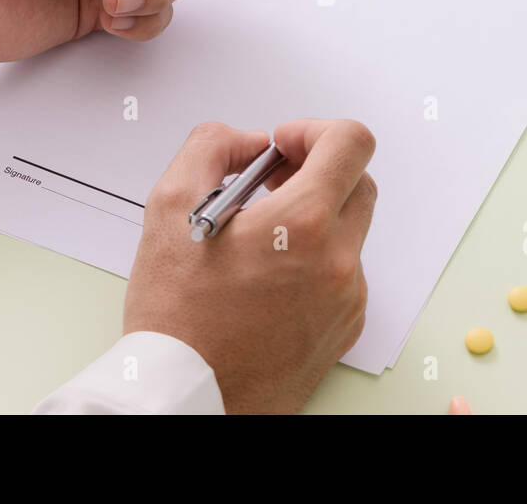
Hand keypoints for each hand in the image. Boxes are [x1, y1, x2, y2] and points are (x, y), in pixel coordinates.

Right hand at [124, 118, 377, 413]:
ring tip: (260, 240)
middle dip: (317, 172)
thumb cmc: (175, 316)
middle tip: (270, 185)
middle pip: (358, 182)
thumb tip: (249, 142)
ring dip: (314, 219)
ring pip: (349, 230)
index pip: (352, 142)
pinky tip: (270, 278)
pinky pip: (344, 273)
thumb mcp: (169, 207)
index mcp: (302, 225)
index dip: (315, 130)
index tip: (284, 146)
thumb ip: (211, 148)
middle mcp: (338, 261)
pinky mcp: (345, 327)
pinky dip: (316, 261)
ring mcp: (347, 298)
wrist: (186, 396)